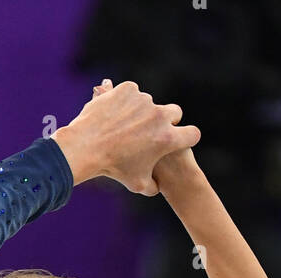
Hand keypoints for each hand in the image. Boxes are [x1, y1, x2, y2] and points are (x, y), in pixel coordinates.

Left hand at [53, 80, 199, 194]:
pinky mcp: (128, 89)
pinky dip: (126, 102)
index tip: (179, 140)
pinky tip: (116, 115)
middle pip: (175, 112)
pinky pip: (132, 94)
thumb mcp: (137, 184)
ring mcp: (143, 100)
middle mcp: (159, 116)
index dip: (188, 138)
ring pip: (150, 104)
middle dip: (167, 120)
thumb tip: (158, 186)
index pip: (193, 134)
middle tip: (151, 131)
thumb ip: (153, 186)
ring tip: (125, 127)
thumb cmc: (114, 169)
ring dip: (142, 113)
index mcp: (167, 139)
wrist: (86, 147)